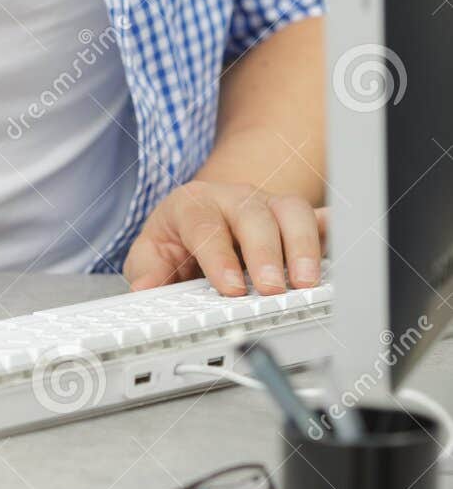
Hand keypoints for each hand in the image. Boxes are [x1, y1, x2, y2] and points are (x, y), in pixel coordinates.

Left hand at [123, 181, 327, 295]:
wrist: (206, 212)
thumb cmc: (179, 237)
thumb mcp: (152, 251)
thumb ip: (147, 270)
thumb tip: (145, 290)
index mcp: (194, 204)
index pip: (205, 224)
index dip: (218, 256)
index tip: (229, 287)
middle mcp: (234, 199)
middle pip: (254, 215)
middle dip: (265, 252)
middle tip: (270, 289)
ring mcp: (268, 205)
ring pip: (292, 211)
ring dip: (302, 246)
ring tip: (306, 283)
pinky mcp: (295, 219)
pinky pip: (320, 217)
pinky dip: (333, 231)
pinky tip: (344, 245)